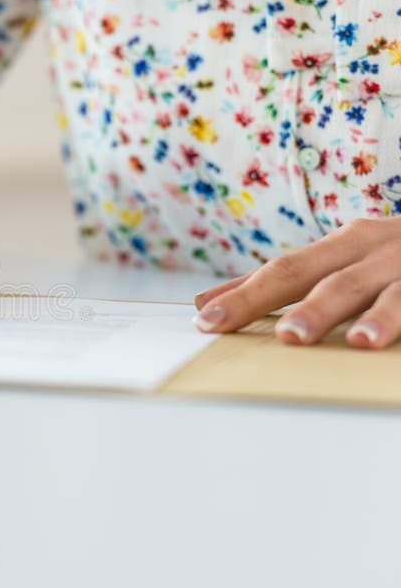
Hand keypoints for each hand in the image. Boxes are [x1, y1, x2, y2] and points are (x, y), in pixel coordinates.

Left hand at [193, 217, 400, 348]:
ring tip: (319, 339)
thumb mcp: (341, 258)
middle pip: (321, 277)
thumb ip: (278, 282)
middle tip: (257, 330)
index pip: (283, 270)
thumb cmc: (396, 255)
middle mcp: (376, 249)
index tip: (206, 319)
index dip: (244, 293)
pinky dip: (397, 321)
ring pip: (376, 291)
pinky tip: (373, 342)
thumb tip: (207, 302)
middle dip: (286, 303)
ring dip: (345, 313)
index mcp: (344, 244)